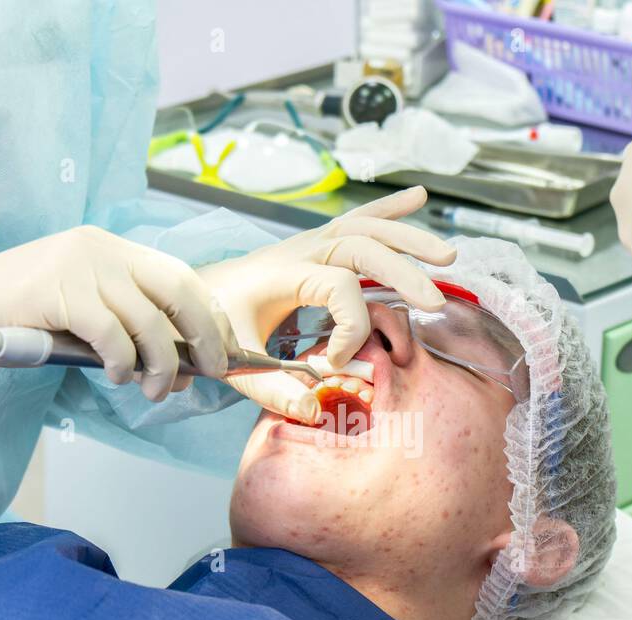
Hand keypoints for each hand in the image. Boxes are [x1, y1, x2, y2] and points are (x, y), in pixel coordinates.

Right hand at [0, 225, 232, 400]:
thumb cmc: (12, 325)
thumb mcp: (79, 318)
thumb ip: (124, 328)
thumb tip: (180, 364)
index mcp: (107, 247)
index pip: (179, 275)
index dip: (209, 316)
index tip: (226, 352)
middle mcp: (98, 247)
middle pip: (178, 288)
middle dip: (205, 335)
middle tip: (212, 372)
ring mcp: (77, 265)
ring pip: (149, 319)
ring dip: (162, 364)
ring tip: (153, 391)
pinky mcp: (55, 289)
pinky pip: (112, 332)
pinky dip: (123, 361)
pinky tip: (116, 377)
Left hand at [199, 186, 456, 423]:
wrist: (184, 297)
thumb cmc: (209, 326)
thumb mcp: (234, 362)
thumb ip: (272, 389)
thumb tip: (313, 411)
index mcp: (284, 273)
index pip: (340, 288)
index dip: (349, 329)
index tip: (332, 364)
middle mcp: (300, 250)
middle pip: (363, 245)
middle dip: (403, 271)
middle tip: (434, 301)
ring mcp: (308, 243)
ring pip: (367, 228)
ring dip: (408, 238)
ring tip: (447, 255)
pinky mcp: (313, 245)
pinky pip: (356, 220)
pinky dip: (388, 209)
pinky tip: (419, 197)